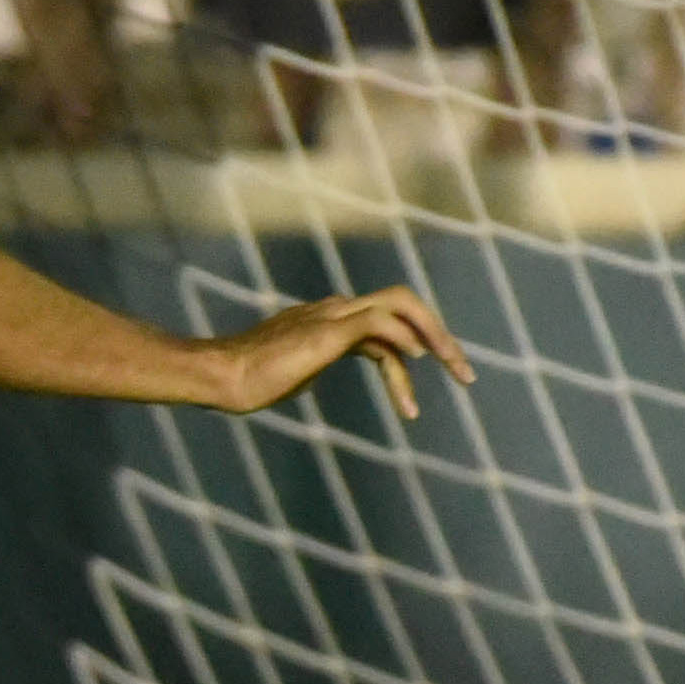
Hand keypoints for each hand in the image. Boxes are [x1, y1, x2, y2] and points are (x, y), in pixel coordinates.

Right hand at [217, 283, 472, 420]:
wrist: (220, 376)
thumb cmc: (246, 380)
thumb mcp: (292, 371)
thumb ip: (312, 364)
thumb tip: (313, 372)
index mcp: (328, 316)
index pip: (386, 320)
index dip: (415, 343)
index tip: (429, 376)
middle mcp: (335, 308)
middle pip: (404, 302)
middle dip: (439, 332)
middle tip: (464, 371)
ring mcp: (331, 315)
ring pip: (401, 306)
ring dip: (437, 339)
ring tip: (458, 373)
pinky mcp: (327, 330)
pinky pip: (379, 324)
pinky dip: (406, 342)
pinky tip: (417, 369)